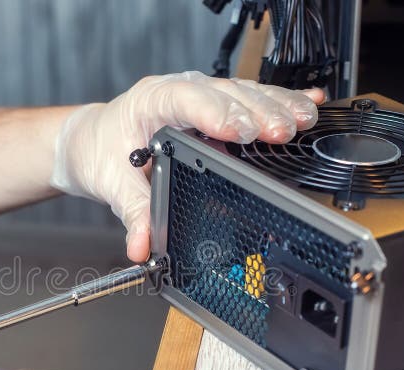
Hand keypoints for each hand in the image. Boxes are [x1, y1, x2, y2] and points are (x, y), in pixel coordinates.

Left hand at [50, 71, 325, 261]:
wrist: (95, 140)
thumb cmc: (104, 150)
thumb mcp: (112, 182)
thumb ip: (133, 212)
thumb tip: (144, 244)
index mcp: (153, 99)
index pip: (189, 100)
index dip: (217, 114)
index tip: (240, 131)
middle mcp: (182, 91)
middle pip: (227, 95)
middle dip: (257, 113)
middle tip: (282, 132)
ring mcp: (204, 96)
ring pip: (246, 93)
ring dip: (276, 107)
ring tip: (303, 121)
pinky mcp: (218, 107)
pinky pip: (253, 99)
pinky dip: (281, 103)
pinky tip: (308, 105)